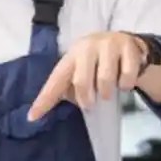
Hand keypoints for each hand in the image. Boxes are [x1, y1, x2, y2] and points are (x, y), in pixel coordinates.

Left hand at [28, 32, 146, 120]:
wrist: (126, 44)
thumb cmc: (98, 63)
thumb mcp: (81, 72)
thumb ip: (68, 89)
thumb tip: (54, 109)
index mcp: (72, 55)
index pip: (55, 80)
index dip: (44, 100)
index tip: (33, 117)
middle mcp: (87, 47)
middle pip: (80, 81)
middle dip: (85, 98)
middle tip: (90, 104)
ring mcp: (109, 45)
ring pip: (105, 79)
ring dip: (107, 93)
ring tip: (109, 93)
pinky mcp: (128, 47)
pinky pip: (126, 76)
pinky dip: (126, 85)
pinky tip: (124, 83)